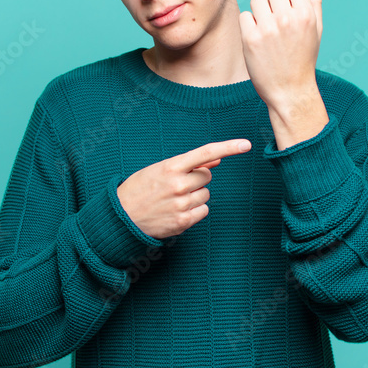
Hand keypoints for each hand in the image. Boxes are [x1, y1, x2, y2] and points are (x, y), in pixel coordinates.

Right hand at [116, 138, 251, 239]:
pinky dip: (195, 211)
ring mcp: (181, 204)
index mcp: (170, 166)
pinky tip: (177, 211)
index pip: (205, 153)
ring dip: (195, 195)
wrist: (121, 216)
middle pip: (207, 176)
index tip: (246, 145)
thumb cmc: (140, 188)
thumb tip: (217, 160)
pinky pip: (203, 211)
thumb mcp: (160, 169)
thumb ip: (190, 165)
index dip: (228, 147)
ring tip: (173, 199)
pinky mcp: (182, 222)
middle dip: (197, 179)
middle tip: (177, 185)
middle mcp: (178, 184)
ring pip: (206, 195)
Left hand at [239, 0, 322, 106]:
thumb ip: (312, 1)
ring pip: (257, 0)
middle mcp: (287, 18)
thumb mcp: (317, 30)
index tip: (289, 11)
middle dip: (274, 2)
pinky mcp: (250, 39)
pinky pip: (245, 15)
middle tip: (277, 22)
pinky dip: (249, 25)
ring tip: (267, 31)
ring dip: (260, 12)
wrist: (290, 91)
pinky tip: (258, 39)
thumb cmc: (303, 58)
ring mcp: (267, 28)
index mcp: (306, 14)